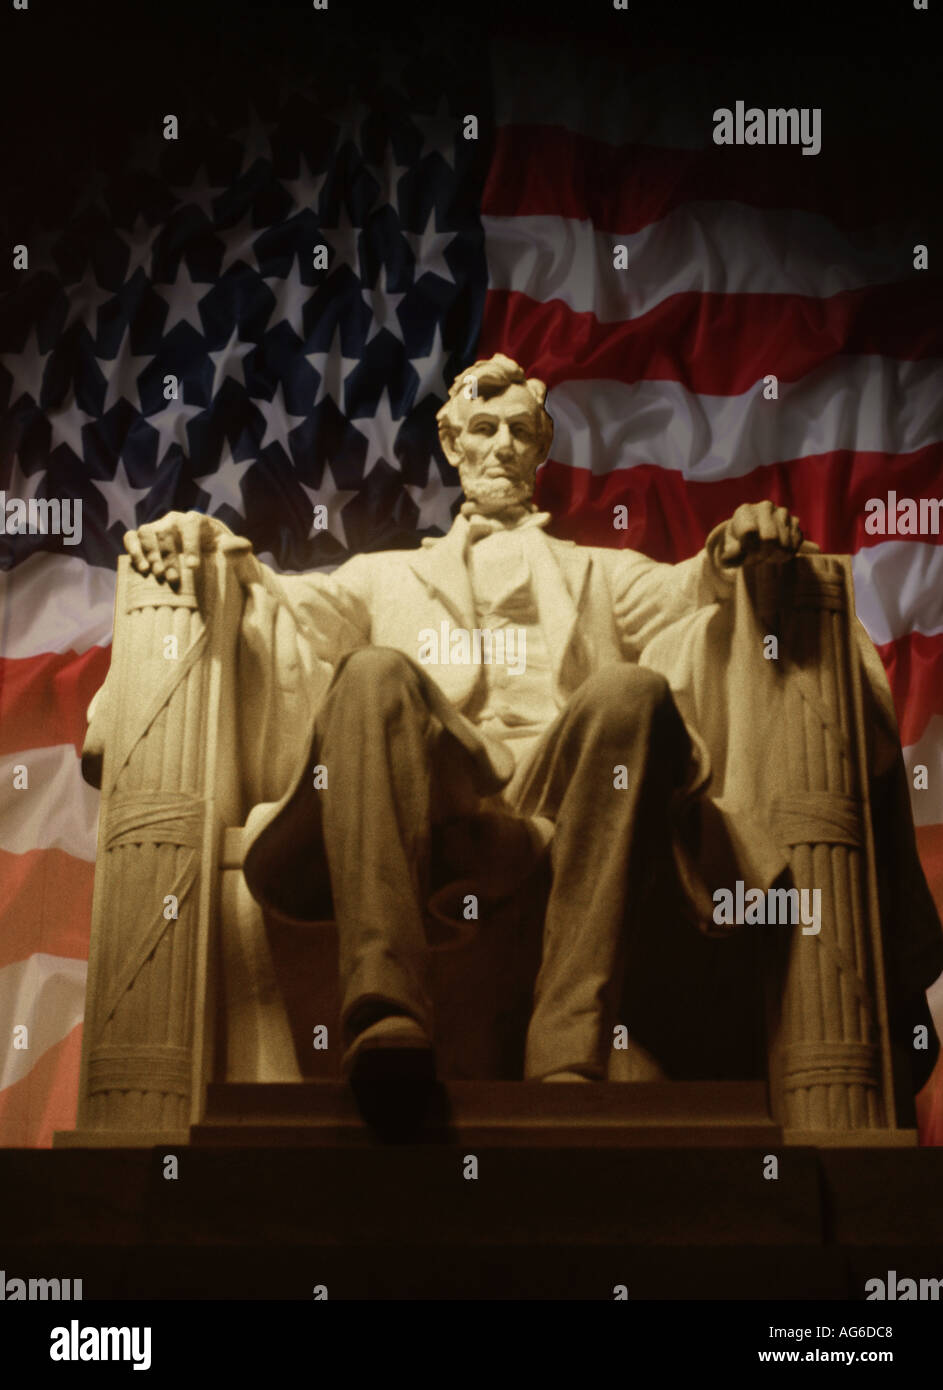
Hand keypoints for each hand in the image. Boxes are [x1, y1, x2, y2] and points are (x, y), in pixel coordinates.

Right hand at [123, 511, 245, 588]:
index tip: (193, 567)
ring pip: (147, 533)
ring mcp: (158, 527)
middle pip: (166, 533)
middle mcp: (174, 520)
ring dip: (149, 553)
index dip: (190, 545)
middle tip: (174, 579)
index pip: (191, 526)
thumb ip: (237, 549)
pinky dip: (132, 549)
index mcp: (196, 520)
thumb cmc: (219, 551)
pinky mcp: (145, 538)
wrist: (204, 552)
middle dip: (169, 557)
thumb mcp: (231, 550)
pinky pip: (132, 537)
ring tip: (156, 574)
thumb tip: (244, 546)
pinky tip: (140, 567)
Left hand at [718, 501, 807, 568]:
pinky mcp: (795, 521)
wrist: (754, 539)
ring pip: (785, 544)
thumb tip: (731, 557)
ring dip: (775, 556)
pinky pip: (795, 544)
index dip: (748, 548)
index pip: (749, 532)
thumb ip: (729, 556)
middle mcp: (765, 507)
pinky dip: (787, 554)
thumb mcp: (730, 552)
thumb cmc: (740, 545)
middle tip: (757, 556)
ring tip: (766, 554)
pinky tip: (777, 551)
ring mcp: (782, 512)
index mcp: (744, 511)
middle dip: (763, 554)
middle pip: (770, 538)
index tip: (745, 551)